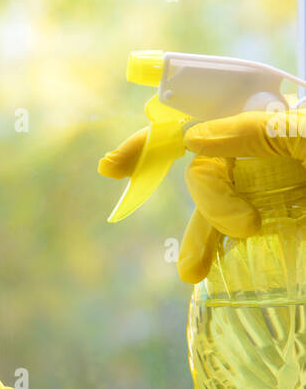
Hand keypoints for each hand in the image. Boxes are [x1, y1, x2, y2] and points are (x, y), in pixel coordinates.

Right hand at [99, 110, 305, 282]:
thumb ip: (260, 130)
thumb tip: (194, 139)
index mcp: (262, 118)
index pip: (196, 121)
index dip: (150, 143)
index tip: (112, 169)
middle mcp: (255, 150)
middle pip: (203, 171)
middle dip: (210, 199)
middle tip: (246, 225)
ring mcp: (263, 187)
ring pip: (213, 208)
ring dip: (200, 236)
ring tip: (193, 270)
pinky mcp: (275, 220)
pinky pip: (233, 235)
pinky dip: (214, 250)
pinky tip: (202, 269)